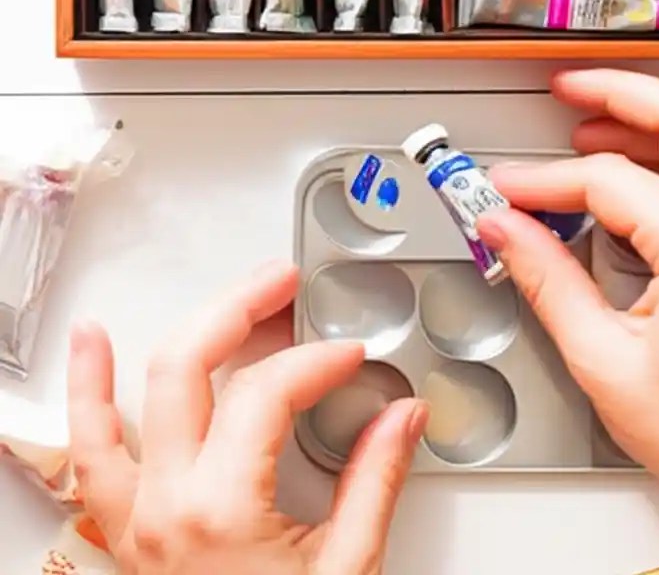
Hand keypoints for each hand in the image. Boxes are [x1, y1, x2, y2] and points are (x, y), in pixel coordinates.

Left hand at [67, 262, 427, 574]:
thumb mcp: (350, 567)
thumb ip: (376, 482)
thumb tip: (400, 418)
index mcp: (222, 509)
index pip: (267, 393)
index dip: (317, 359)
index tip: (353, 356)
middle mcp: (164, 505)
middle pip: (187, 368)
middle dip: (240, 310)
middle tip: (283, 284)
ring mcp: (133, 517)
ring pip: (126, 399)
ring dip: (161, 337)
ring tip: (200, 297)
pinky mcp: (125, 531)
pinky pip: (88, 453)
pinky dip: (85, 397)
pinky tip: (88, 351)